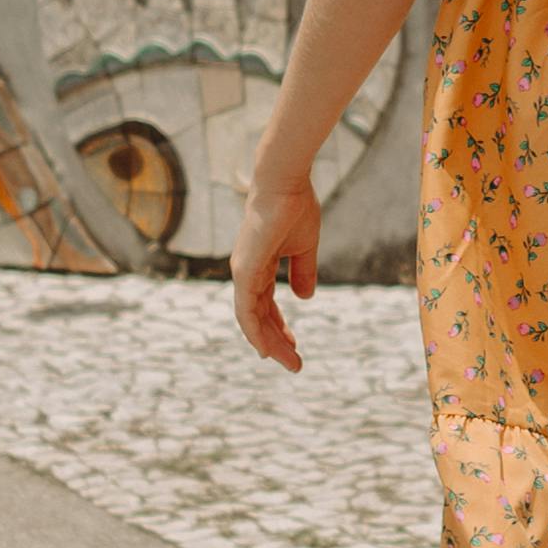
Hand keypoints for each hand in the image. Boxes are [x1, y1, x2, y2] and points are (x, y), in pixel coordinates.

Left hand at [230, 176, 320, 371]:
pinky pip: (247, 310)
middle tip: (294, 363)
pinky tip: (266, 349)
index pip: (264, 305)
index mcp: (257, 265)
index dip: (278, 326)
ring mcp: (242, 272)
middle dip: (275, 341)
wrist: (285, 183)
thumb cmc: (294, 207)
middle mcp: (245, 271)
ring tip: (290, 362)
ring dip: (269, 343)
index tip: (293, 344)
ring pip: (251, 319)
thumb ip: (303, 272)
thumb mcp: (304, 247)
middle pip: (258, 316)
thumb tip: (304, 297)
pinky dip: (255, 331)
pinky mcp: (244, 271)